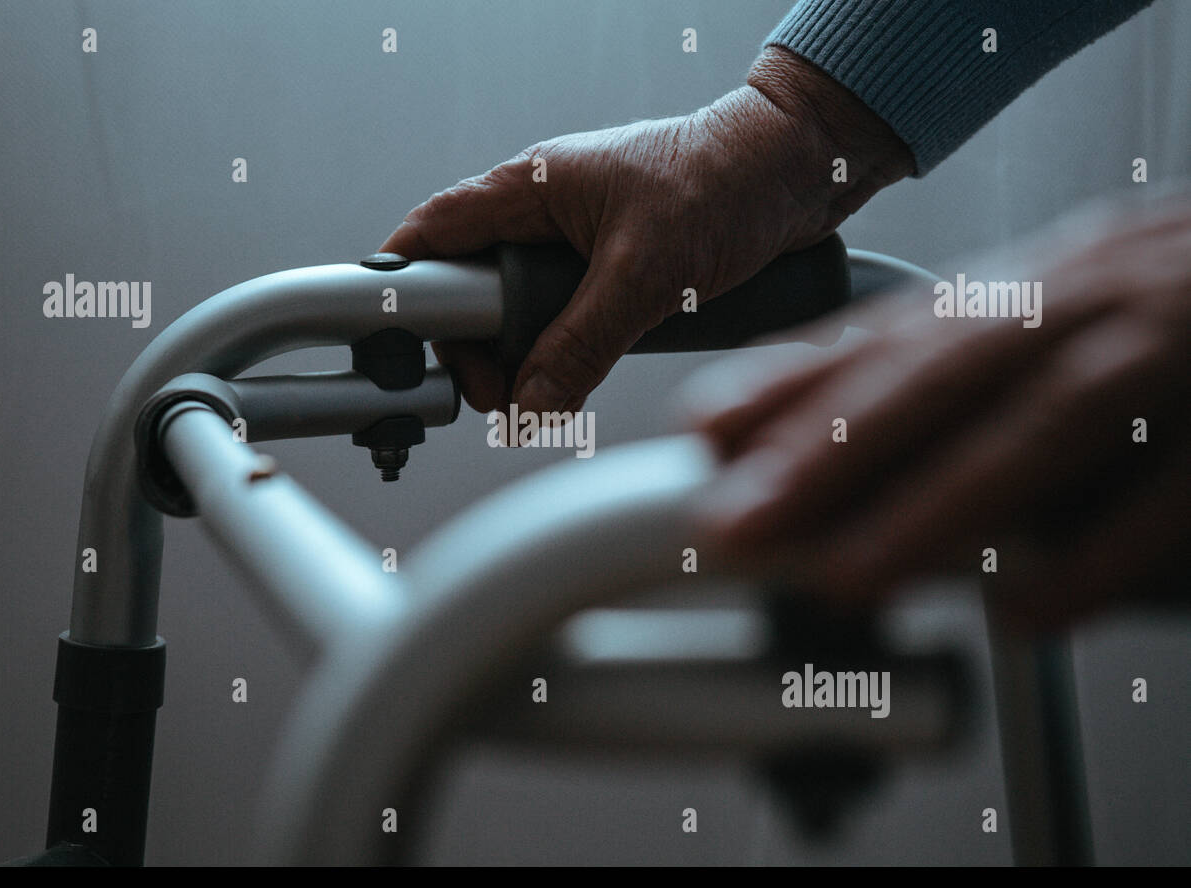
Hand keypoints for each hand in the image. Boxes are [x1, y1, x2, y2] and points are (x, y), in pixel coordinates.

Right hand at [379, 46, 912, 413]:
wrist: (800, 171)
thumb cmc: (727, 181)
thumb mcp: (646, 273)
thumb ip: (580, 343)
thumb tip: (530, 405)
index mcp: (529, 189)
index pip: (431, 234)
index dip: (403, 287)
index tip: (398, 345)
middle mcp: (543, 213)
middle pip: (470, 289)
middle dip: (477, 348)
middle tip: (503, 396)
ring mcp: (576, 242)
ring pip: (519, 312)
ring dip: (527, 357)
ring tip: (545, 392)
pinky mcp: (611, 268)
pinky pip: (567, 320)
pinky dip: (568, 353)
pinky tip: (583, 373)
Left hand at [686, 192, 1190, 632]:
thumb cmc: (1170, 314)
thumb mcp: (1049, 317)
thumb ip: (939, 360)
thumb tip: (795, 404)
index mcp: (1039, 286)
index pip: (896, 332)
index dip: (794, 381)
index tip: (703, 431)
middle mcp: (1090, 305)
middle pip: (942, 375)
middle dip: (827, 450)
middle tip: (734, 519)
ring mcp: (1170, 354)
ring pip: (1038, 430)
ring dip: (933, 508)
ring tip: (841, 577)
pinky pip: (1173, 494)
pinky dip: (1099, 559)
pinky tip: (1025, 616)